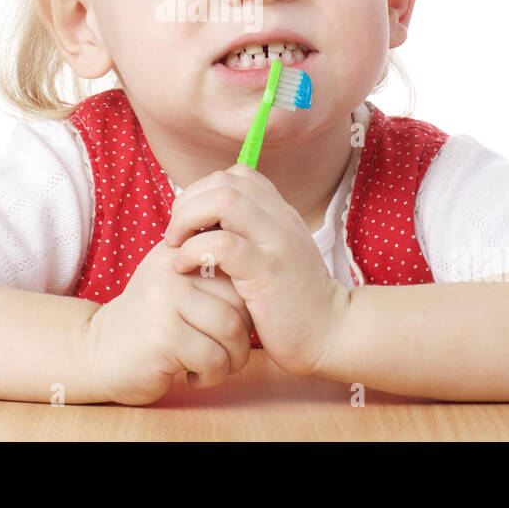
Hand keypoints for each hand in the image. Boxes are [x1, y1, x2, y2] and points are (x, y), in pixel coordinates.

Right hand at [82, 237, 254, 405]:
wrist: (98, 352)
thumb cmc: (149, 321)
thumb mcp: (173, 282)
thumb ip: (206, 269)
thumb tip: (256, 265)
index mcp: (179, 251)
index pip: (237, 270)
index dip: (246, 304)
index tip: (232, 323)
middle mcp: (172, 268)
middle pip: (240, 301)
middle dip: (244, 335)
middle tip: (229, 352)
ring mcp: (166, 300)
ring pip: (231, 331)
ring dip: (232, 360)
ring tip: (216, 366)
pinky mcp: (163, 336)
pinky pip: (213, 357)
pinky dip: (212, 376)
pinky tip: (195, 378)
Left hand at [164, 163, 347, 376]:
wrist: (332, 332)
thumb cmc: (294, 300)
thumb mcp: (275, 256)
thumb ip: (250, 235)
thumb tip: (205, 225)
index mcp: (279, 213)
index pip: (237, 175)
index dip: (204, 191)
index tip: (191, 221)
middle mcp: (279, 219)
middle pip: (224, 182)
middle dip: (188, 202)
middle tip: (176, 234)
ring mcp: (275, 242)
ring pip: (223, 200)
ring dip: (188, 218)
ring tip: (176, 246)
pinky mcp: (267, 272)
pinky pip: (222, 245)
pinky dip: (193, 250)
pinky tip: (184, 267)